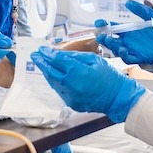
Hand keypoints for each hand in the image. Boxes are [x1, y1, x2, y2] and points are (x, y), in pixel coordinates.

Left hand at [30, 47, 144, 122]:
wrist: (118, 98)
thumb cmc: (110, 77)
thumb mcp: (95, 60)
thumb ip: (76, 56)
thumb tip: (60, 54)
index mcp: (78, 72)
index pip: (57, 60)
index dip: (47, 54)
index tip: (41, 49)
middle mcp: (71, 85)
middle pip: (50, 72)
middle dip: (41, 63)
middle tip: (35, 55)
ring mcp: (70, 96)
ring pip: (53, 82)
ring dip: (47, 72)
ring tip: (43, 64)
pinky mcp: (71, 103)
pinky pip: (59, 90)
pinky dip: (55, 82)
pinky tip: (54, 76)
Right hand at [95, 0, 152, 71]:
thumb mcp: (152, 16)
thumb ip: (140, 9)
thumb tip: (128, 3)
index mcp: (129, 31)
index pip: (112, 28)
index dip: (104, 25)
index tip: (99, 22)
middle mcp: (128, 40)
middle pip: (111, 39)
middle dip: (104, 37)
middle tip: (100, 34)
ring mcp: (132, 49)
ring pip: (116, 49)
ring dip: (111, 45)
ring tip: (109, 40)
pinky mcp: (138, 57)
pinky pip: (127, 58)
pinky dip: (123, 54)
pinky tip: (123, 49)